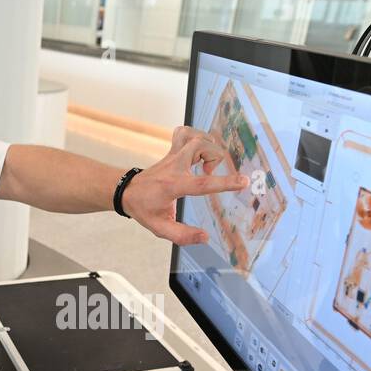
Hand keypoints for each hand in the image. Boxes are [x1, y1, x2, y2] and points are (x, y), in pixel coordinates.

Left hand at [121, 125, 247, 245]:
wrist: (126, 192)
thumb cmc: (144, 209)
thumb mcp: (160, 228)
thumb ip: (182, 235)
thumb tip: (205, 237)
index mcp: (172, 186)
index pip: (201, 183)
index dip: (224, 183)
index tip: (244, 182)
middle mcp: (174, 166)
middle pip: (200, 146)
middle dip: (214, 157)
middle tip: (210, 173)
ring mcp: (172, 155)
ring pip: (196, 136)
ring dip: (209, 148)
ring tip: (206, 166)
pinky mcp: (172, 150)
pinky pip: (187, 133)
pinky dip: (198, 137)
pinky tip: (200, 151)